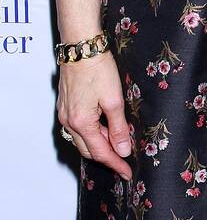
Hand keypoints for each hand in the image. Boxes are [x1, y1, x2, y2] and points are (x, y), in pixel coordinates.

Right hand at [57, 50, 133, 180]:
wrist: (81, 47)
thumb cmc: (97, 69)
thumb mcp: (114, 100)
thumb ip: (118, 127)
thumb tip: (122, 150)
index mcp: (81, 123)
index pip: (101, 152)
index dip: (116, 164)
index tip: (127, 172)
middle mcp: (69, 122)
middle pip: (89, 149)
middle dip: (107, 157)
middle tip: (125, 161)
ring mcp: (65, 114)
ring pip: (83, 139)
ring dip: (100, 144)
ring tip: (118, 143)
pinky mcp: (65, 105)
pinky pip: (79, 128)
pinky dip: (92, 133)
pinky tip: (104, 128)